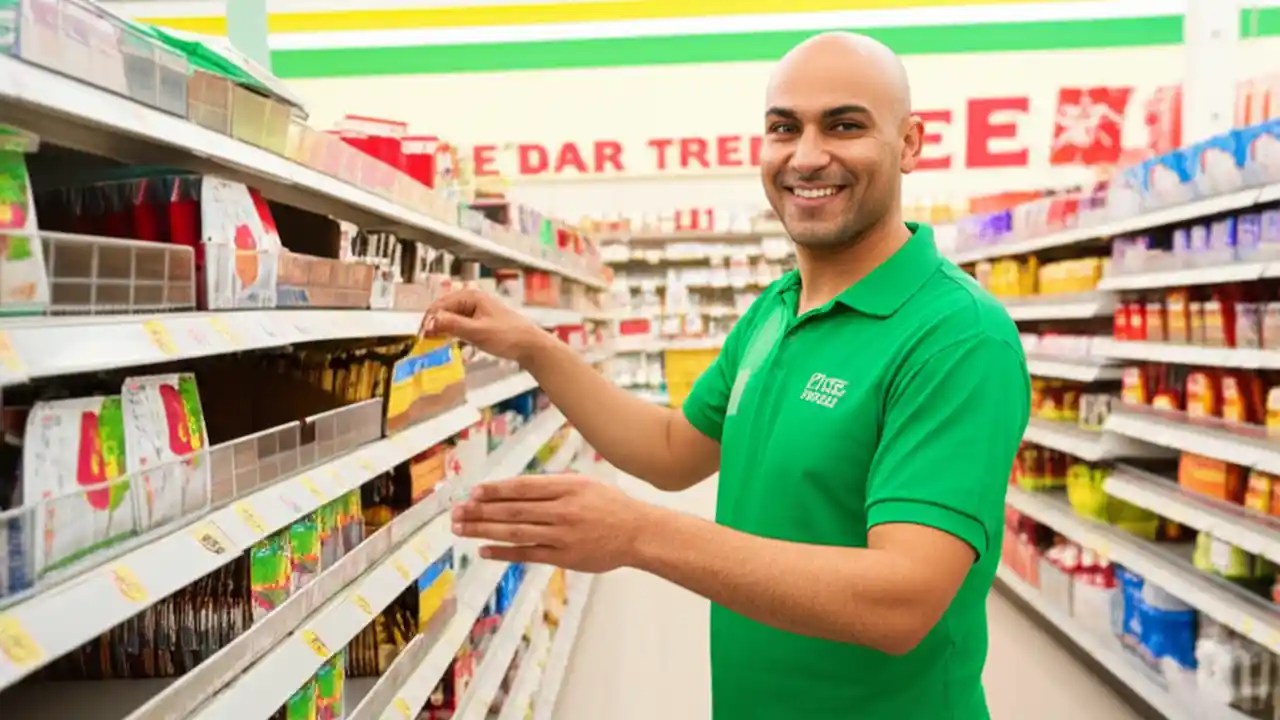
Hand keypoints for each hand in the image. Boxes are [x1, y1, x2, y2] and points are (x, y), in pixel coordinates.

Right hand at [421, 288, 547, 364]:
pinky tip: (451, 342)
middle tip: (426, 342)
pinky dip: (454, 332)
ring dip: (443, 329)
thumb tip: (429, 322)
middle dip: (434, 324)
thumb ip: (452, 326)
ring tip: (436, 343)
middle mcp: (473, 299)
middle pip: (445, 310)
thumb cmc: (506, 336)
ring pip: (452, 317)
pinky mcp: (482, 320)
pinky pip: (462, 324)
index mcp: (471, 296)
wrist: (530, 345)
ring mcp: (478, 309)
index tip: (421, 337)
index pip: (440, 305)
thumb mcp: (476, 332)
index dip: (429, 320)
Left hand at [450, 473, 658, 572]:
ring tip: (461, 529)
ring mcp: (562, 534)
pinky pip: (527, 554)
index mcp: (566, 487)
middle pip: (512, 510)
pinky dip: (503, 552)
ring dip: (484, 530)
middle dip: (480, 510)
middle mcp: (562, 510)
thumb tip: (515, 489)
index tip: (473, 492)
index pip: (522, 488)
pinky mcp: (564, 556)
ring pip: (515, 532)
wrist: (638, 532)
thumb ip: (553, 486)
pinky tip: (483, 550)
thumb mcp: (584, 484)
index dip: (495, 490)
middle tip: (456, 512)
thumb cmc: (610, 505)